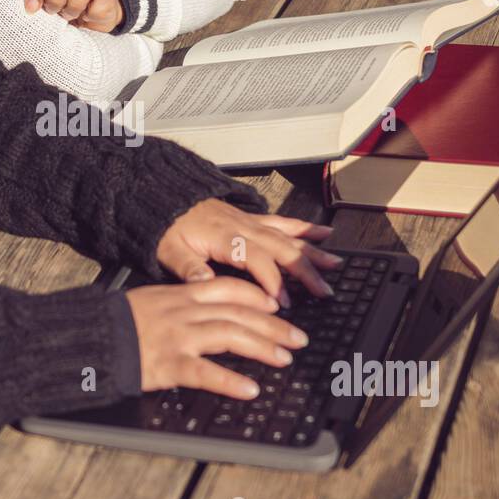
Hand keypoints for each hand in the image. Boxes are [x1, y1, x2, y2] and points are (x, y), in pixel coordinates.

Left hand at [24, 0, 123, 32]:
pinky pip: (100, 0)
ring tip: (72, 17)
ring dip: (75, 6)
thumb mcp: (48, 15)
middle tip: (56, 12)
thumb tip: (30, 8)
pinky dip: (92, 14)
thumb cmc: (65, 19)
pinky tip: (88, 18)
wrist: (94, 26)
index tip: (32, 9)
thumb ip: (39, 7)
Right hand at [125, 274, 310, 399]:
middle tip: (298, 338)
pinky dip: (230, 381)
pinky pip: (205, 373)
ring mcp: (177, 337)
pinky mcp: (168, 364)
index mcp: (180, 295)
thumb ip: (179, 303)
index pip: (227, 288)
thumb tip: (206, 310)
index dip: (256, 296)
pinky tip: (250, 389)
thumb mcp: (151, 302)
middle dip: (274, 326)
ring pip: (230, 336)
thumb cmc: (116, 323)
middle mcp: (183, 312)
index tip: (277, 306)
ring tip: (285, 359)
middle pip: (238, 313)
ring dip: (262, 347)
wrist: (89, 336)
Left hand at [155, 197, 342, 304]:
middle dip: (306, 271)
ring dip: (312, 251)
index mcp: (224, 237)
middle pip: (281, 248)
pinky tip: (324, 233)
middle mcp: (242, 227)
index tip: (284, 302)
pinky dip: (304, 228)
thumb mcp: (167, 249)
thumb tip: (205, 283)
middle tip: (325, 292)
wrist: (163, 196)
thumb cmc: (164, 226)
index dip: (272, 281)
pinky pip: (282, 222)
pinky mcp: (250, 218)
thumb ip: (188, 267)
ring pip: (287, 236)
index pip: (257, 260)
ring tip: (335, 265)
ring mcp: (248, 221)